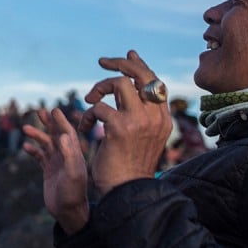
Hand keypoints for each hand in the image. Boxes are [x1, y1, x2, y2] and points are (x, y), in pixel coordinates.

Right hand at [22, 108, 89, 232]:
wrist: (68, 212)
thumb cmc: (73, 194)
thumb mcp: (73, 174)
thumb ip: (69, 154)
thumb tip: (63, 135)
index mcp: (74, 155)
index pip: (68, 133)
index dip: (61, 121)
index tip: (53, 110)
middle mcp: (66, 157)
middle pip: (57, 135)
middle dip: (49, 123)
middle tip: (39, 111)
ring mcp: (57, 164)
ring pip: (46, 144)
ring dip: (37, 135)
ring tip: (25, 128)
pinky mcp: (49, 171)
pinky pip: (40, 157)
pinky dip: (33, 150)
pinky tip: (26, 147)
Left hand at [80, 50, 173, 194]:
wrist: (127, 191)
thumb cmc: (129, 164)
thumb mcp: (141, 135)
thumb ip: (139, 111)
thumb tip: (131, 84)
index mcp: (162, 118)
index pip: (154, 81)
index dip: (139, 65)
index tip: (126, 56)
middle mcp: (155, 117)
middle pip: (140, 74)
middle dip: (119, 63)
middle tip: (102, 62)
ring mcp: (139, 121)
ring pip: (119, 83)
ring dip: (99, 87)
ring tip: (90, 100)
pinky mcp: (120, 128)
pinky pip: (99, 105)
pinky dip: (88, 113)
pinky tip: (86, 126)